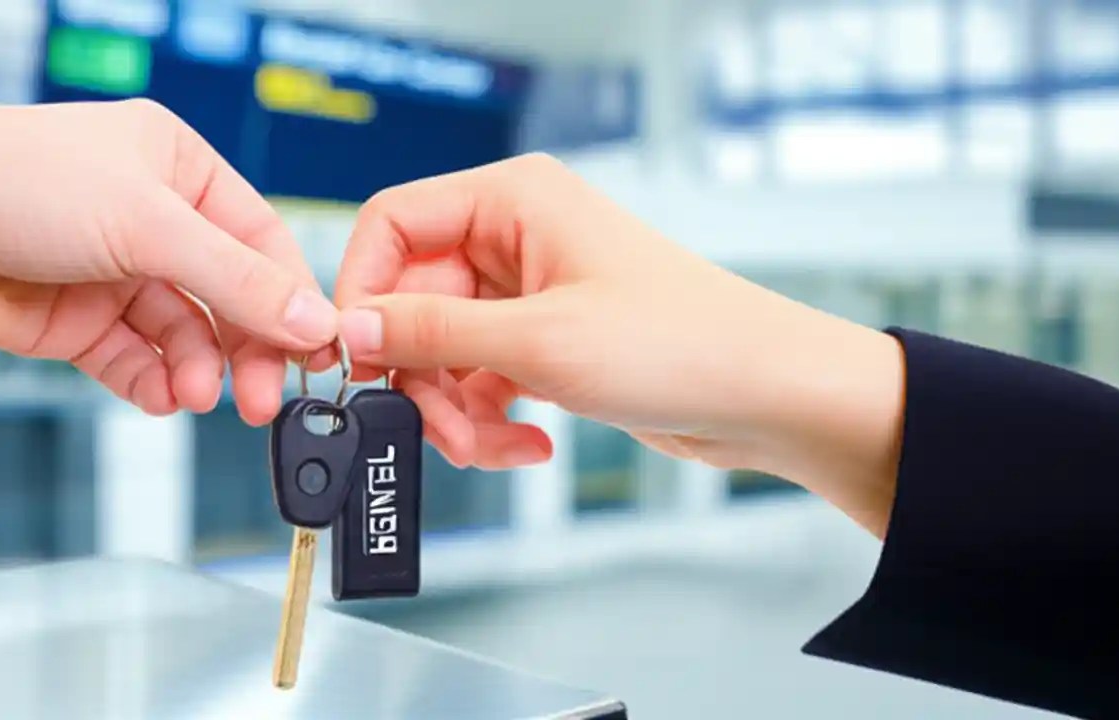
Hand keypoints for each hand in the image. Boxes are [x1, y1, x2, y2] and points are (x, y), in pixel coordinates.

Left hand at [0, 92, 335, 424]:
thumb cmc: (10, 179)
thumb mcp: (148, 223)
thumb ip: (235, 280)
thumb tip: (310, 320)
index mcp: (179, 170)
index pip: (261, 242)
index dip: (291, 299)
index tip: (317, 351)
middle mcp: (154, 221)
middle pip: (229, 297)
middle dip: (248, 348)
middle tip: (262, 395)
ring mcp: (116, 273)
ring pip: (185, 335)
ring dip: (199, 369)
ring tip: (197, 393)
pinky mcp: (80, 321)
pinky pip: (137, 361)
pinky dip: (154, 382)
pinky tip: (161, 394)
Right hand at [335, 154, 904, 535]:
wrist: (764, 394)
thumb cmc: (682, 343)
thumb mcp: (540, 341)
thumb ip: (434, 333)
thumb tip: (353, 329)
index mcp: (513, 200)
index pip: (393, 223)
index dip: (364, 291)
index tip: (354, 357)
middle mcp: (517, 235)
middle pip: (414, 299)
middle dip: (420, 375)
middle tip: (433, 428)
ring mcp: (531, 291)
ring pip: (444, 348)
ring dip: (455, 408)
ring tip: (492, 445)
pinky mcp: (545, 338)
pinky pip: (481, 377)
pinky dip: (489, 418)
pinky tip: (526, 445)